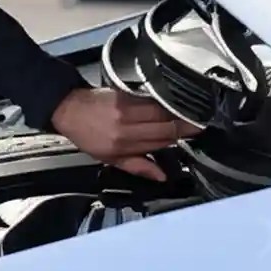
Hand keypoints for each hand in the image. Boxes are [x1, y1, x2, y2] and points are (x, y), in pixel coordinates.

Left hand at [51, 87, 201, 181]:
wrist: (69, 110)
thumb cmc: (87, 135)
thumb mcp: (110, 158)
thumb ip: (138, 166)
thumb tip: (161, 176)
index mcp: (123, 145)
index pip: (160, 143)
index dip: (179, 139)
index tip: (195, 135)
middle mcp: (126, 127)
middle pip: (165, 126)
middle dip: (185, 125)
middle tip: (201, 124)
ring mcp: (125, 109)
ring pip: (161, 110)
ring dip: (178, 111)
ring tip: (192, 112)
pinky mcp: (124, 95)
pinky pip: (150, 99)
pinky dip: (162, 101)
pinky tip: (171, 101)